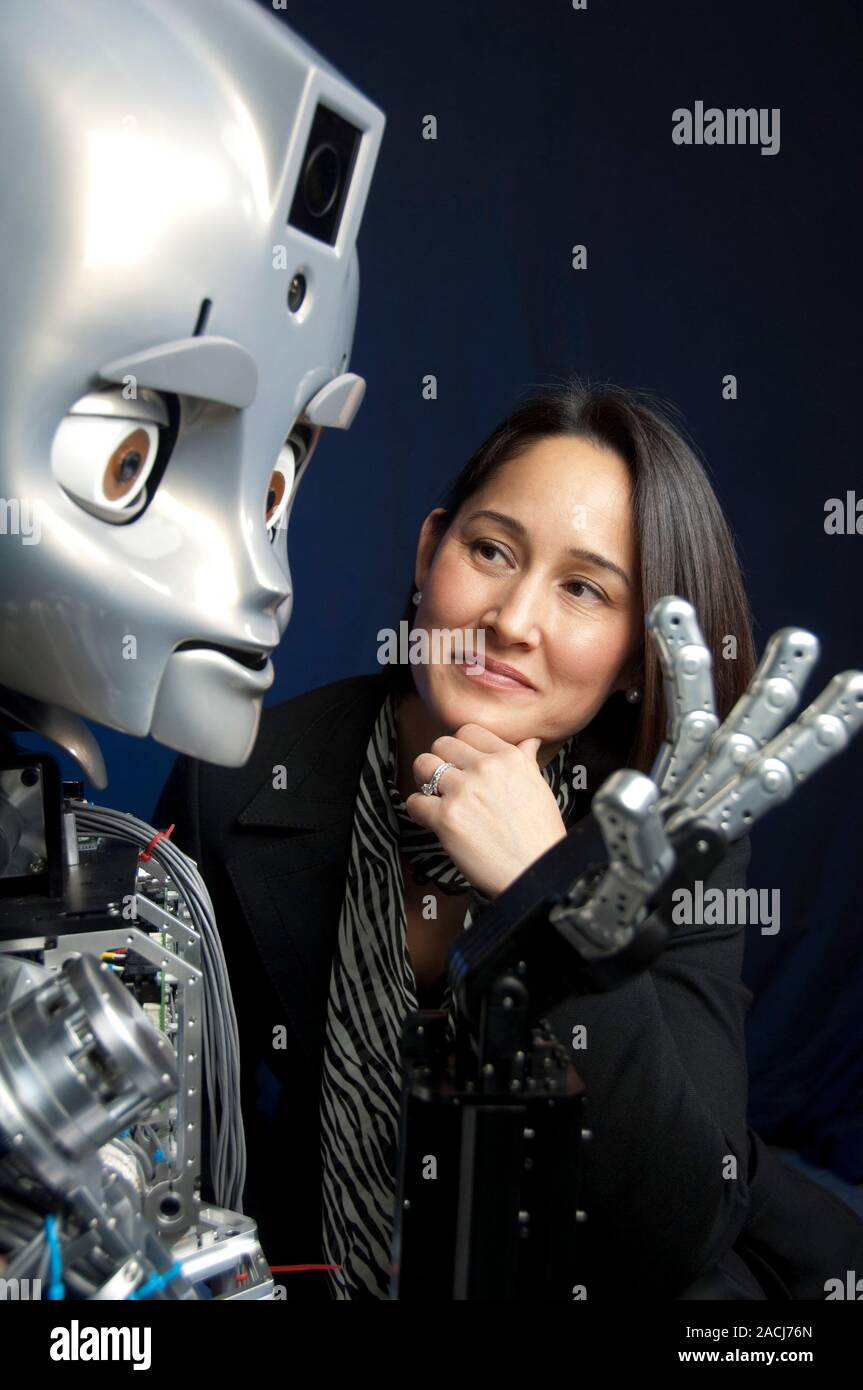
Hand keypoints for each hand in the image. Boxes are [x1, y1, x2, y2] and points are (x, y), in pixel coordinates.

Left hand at [405, 724, 567, 898]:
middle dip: (440, 761)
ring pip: (423, 765)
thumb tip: (529, 741)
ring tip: (435, 797)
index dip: (461, 748)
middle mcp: (486, 769)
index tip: (461, 764)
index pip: (468, 731)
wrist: (536, 872)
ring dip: (424, 781)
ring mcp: (464, 792)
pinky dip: (419, 811)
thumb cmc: (539, 835)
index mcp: (509, 758)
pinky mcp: (446, 818)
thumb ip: (525, 761)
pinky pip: (414, 801)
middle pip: (442, 744)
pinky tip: (432, 820)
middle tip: (446, 782)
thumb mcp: (539, 787)